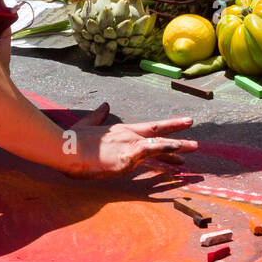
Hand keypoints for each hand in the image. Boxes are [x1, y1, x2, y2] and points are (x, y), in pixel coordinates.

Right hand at [59, 104, 197, 177]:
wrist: (66, 149)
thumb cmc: (73, 141)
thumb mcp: (87, 125)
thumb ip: (98, 116)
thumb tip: (105, 105)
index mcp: (122, 130)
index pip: (150, 127)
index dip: (168, 126)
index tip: (184, 124)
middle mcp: (129, 136)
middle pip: (159, 134)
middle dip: (178, 136)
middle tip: (195, 141)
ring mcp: (130, 145)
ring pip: (160, 144)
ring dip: (177, 147)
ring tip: (193, 148)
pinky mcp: (128, 157)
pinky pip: (151, 153)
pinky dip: (165, 152)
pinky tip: (178, 155)